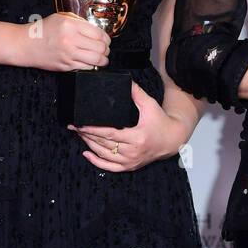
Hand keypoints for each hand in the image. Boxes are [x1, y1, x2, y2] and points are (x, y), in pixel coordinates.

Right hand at [22, 12, 109, 71]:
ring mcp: (68, 55)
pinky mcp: (66, 66)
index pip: (98, 34)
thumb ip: (78, 22)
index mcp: (70, 26)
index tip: (106, 39)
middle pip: (100, 48)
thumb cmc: (42, 31)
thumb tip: (95, 30)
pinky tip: (91, 62)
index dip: (106, 38)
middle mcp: (71, 41)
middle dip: (107, 49)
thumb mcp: (60, 18)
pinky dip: (92, 65)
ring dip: (103, 59)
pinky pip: (86, 67)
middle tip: (106, 48)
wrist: (25, 45)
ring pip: (96, 60)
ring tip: (103, 57)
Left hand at [69, 83, 188, 172]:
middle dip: (87, 135)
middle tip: (75, 127)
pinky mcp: (129, 166)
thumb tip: (126, 81)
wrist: (172, 139)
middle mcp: (133, 152)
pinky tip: (86, 154)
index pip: (109, 134)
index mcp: (137, 137)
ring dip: (89, 145)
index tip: (81, 125)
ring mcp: (130, 161)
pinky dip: (96, 162)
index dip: (93, 130)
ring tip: (79, 135)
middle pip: (104, 144)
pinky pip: (109, 167)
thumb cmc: (161, 122)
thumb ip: (136, 93)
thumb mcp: (150, 105)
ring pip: (104, 155)